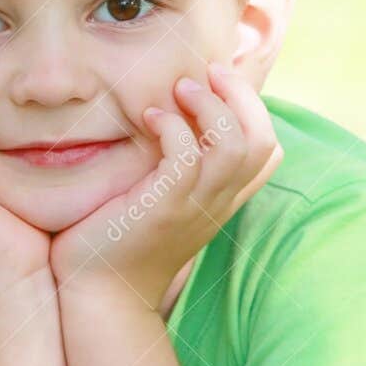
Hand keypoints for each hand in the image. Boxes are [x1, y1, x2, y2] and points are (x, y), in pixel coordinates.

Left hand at [48, 63, 282, 309]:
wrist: (97, 293)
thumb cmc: (118, 240)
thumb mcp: (156, 199)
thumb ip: (173, 168)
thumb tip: (169, 119)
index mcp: (220, 198)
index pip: (268, 150)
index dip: (253, 108)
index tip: (217, 83)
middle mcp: (216, 202)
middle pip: (262, 140)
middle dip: (240, 95)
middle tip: (206, 73)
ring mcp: (193, 207)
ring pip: (235, 146)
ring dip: (210, 106)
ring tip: (179, 88)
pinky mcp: (163, 209)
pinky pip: (187, 159)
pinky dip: (173, 127)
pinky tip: (149, 117)